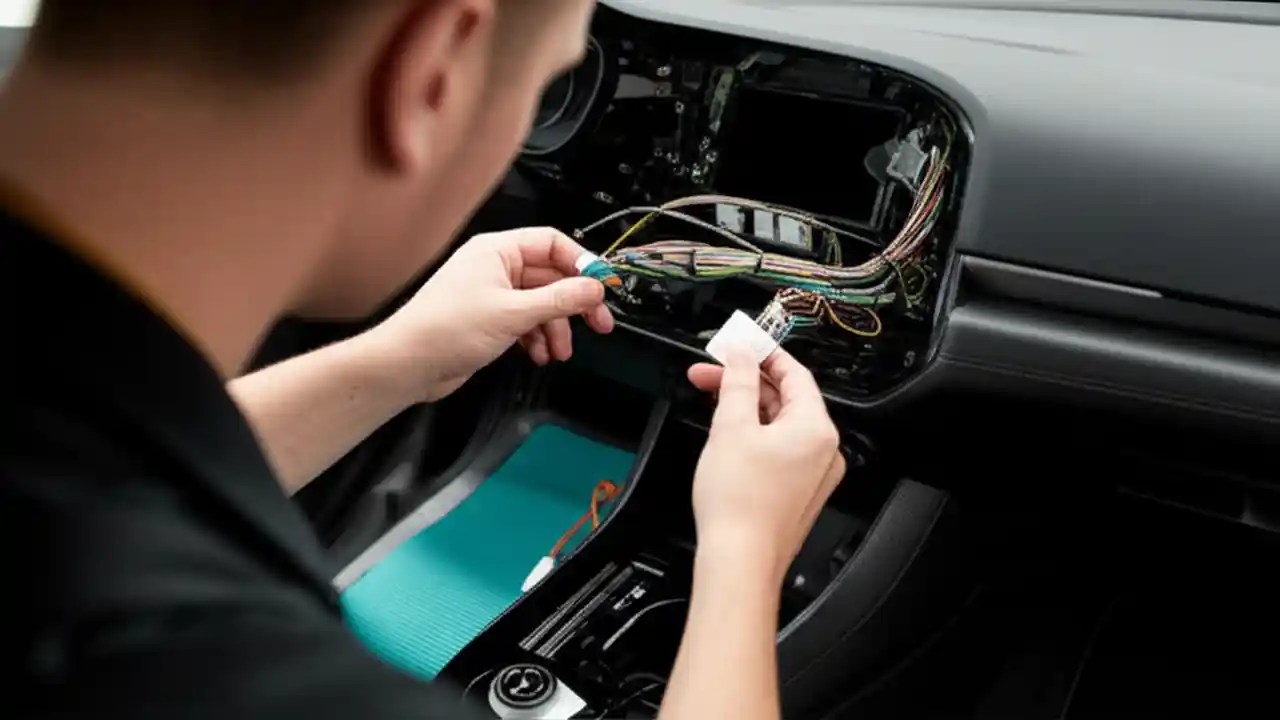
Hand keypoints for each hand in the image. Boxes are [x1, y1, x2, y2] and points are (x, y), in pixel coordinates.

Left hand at [367, 227, 613, 401]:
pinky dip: (537, 338)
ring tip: (559, 352)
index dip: (581, 264)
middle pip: (552, 277)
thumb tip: (595, 288)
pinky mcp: (490, 319)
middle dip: (574, 304)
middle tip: (599, 325)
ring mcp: (493, 294)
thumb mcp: (514, 313)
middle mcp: (496, 267)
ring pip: (542, 304)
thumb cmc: (446, 330)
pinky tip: (538, 355)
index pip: (552, 244)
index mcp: (497, 250)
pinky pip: (526, 322)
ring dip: (556, 328)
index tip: (602, 287)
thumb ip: (560, 299)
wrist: (408, 364)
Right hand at [687, 347, 845, 585]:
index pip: (795, 374)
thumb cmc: (739, 503)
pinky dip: (755, 434)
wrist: (738, 560)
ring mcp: (813, 475)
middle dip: (745, 382)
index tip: (739, 344)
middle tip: (711, 371)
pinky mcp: (797, 493)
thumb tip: (741, 354)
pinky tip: (727, 433)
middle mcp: (823, 451)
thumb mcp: (731, 427)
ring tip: (712, 399)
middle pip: (787, 399)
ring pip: (781, 425)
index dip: (763, 353)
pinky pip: (780, 450)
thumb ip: (737, 382)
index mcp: (816, 429)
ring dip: (747, 408)